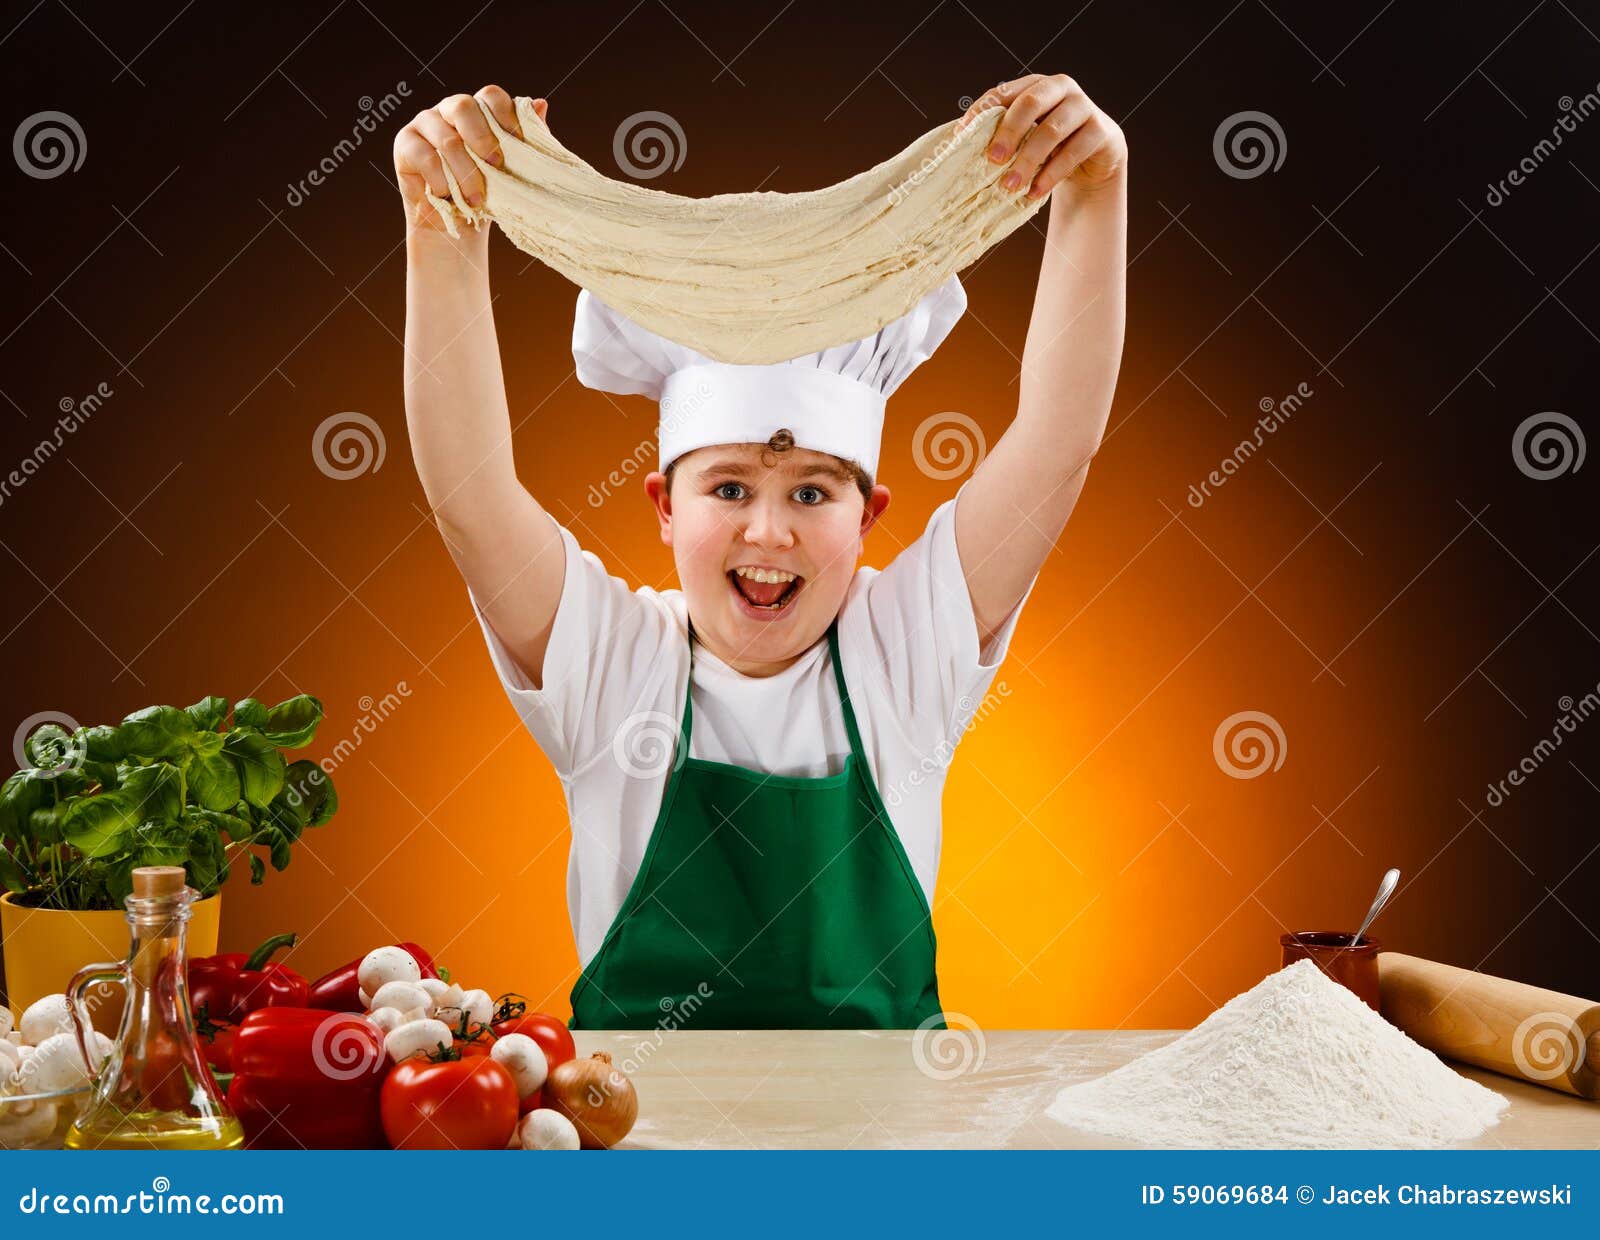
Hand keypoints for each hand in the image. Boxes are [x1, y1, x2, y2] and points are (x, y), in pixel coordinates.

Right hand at [394, 85, 549, 232]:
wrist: (456, 222)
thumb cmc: (486, 193)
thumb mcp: (511, 169)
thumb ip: (526, 138)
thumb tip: (542, 104)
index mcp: (477, 111)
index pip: (490, 95)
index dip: (505, 116)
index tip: (519, 145)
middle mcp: (448, 110)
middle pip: (463, 106)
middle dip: (483, 139)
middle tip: (497, 167)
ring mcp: (424, 123)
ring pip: (448, 140)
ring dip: (466, 175)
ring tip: (477, 201)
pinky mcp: (405, 143)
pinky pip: (427, 158)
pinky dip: (443, 182)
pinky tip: (451, 198)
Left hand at [955, 73, 1125, 200]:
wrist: (1093, 161)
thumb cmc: (1050, 148)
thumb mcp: (1025, 138)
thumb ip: (1002, 135)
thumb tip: (958, 146)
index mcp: (1037, 85)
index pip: (1004, 92)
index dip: (982, 110)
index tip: (962, 135)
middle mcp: (1062, 89)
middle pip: (1031, 103)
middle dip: (1008, 132)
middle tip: (992, 160)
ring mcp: (1085, 108)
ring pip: (1052, 130)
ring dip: (1028, 160)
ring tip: (1010, 186)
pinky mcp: (1101, 132)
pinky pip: (1073, 152)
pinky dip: (1051, 175)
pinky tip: (1034, 192)